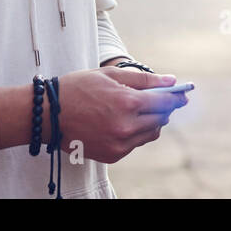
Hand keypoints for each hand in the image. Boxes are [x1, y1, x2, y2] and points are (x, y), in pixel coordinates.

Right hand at [55, 66, 188, 163]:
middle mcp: (126, 127)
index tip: (184, 94)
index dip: (176, 97)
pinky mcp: (112, 155)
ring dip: (151, 122)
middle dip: (163, 109)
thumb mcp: (110, 74)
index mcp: (127, 103)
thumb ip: (144, 79)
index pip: (164, 102)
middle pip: (160, 120)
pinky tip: (122, 121)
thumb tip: (171, 81)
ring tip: (139, 110)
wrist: (47, 114)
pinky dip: (135, 133)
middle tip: (159, 100)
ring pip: (150, 134)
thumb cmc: (78, 88)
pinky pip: (134, 144)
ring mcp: (119, 144)